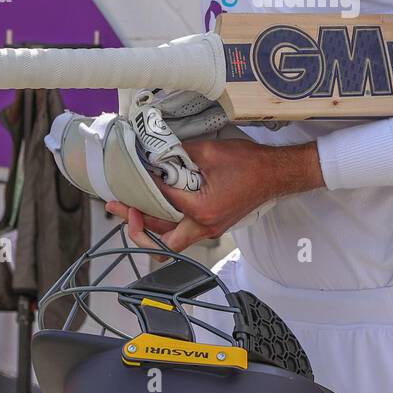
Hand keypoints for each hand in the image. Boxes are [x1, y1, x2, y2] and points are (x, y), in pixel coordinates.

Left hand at [105, 138, 314, 252]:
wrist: (276, 174)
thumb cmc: (248, 163)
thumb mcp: (209, 151)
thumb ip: (179, 153)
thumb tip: (154, 152)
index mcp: (201, 210)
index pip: (161, 201)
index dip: (142, 187)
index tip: (130, 174)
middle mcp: (203, 227)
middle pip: (160, 238)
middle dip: (135, 224)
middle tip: (116, 206)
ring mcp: (209, 230)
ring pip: (170, 240)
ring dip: (149, 227)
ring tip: (130, 209)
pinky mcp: (212, 226)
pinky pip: (182, 232)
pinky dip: (166, 223)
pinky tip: (156, 206)